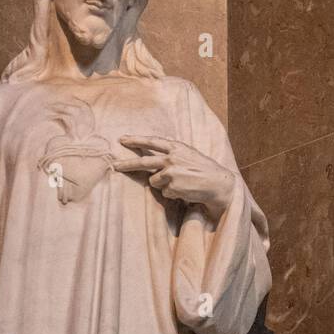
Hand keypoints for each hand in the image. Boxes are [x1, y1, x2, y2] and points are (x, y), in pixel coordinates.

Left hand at [114, 136, 235, 218]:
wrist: (219, 183)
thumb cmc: (204, 171)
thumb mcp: (189, 156)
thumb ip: (172, 156)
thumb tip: (153, 163)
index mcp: (177, 147)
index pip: (152, 141)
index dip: (137, 140)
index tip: (122, 139)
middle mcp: (172, 158)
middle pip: (144, 162)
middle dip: (127, 164)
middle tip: (114, 165)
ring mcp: (171, 172)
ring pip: (155, 182)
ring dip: (164, 186)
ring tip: (181, 185)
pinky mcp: (171, 186)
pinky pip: (164, 193)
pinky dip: (173, 194)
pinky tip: (185, 191)